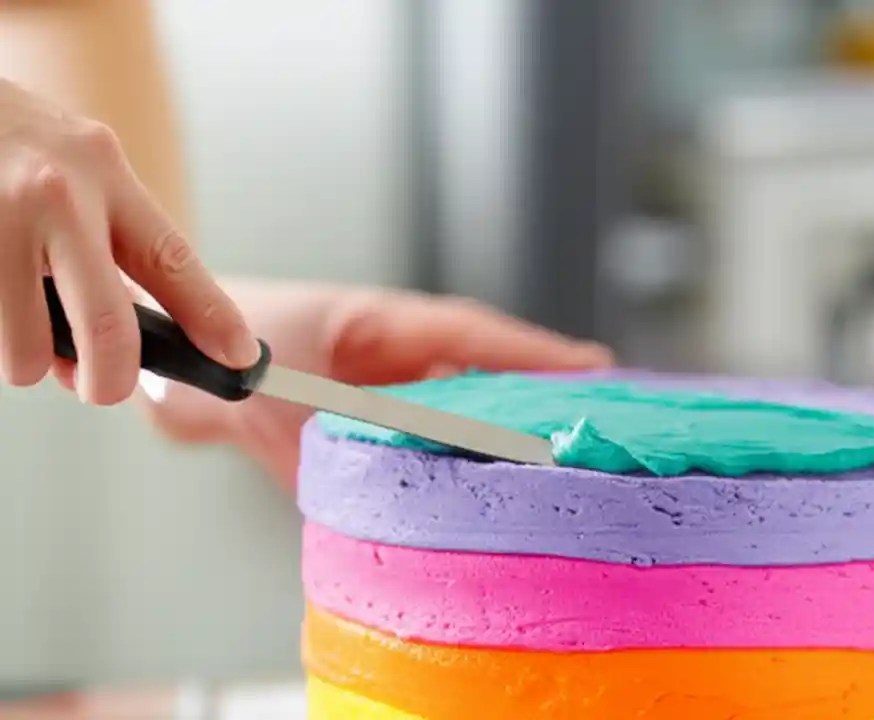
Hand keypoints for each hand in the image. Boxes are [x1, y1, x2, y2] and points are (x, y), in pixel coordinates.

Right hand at [0, 79, 256, 402]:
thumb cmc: (17, 148)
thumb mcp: (82, 170)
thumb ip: (112, 246)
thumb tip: (126, 348)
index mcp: (103, 174)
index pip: (171, 259)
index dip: (212, 317)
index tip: (239, 358)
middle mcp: (55, 197)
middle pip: (106, 326)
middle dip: (109, 380)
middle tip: (102, 388)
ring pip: (26, 352)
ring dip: (27, 357)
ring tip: (20, 315)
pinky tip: (0, 293)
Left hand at [135, 279, 613, 486]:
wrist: (173, 358)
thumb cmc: (218, 351)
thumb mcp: (270, 398)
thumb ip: (321, 446)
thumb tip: (370, 502)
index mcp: (381, 321)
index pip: (472, 334)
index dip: (535, 351)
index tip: (594, 367)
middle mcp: (394, 349)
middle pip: (481, 369)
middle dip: (537, 393)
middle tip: (596, 422)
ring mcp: (383, 379)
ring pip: (458, 405)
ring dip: (497, 430)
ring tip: (551, 460)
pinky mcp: (367, 413)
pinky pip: (423, 436)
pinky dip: (451, 458)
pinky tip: (475, 488)